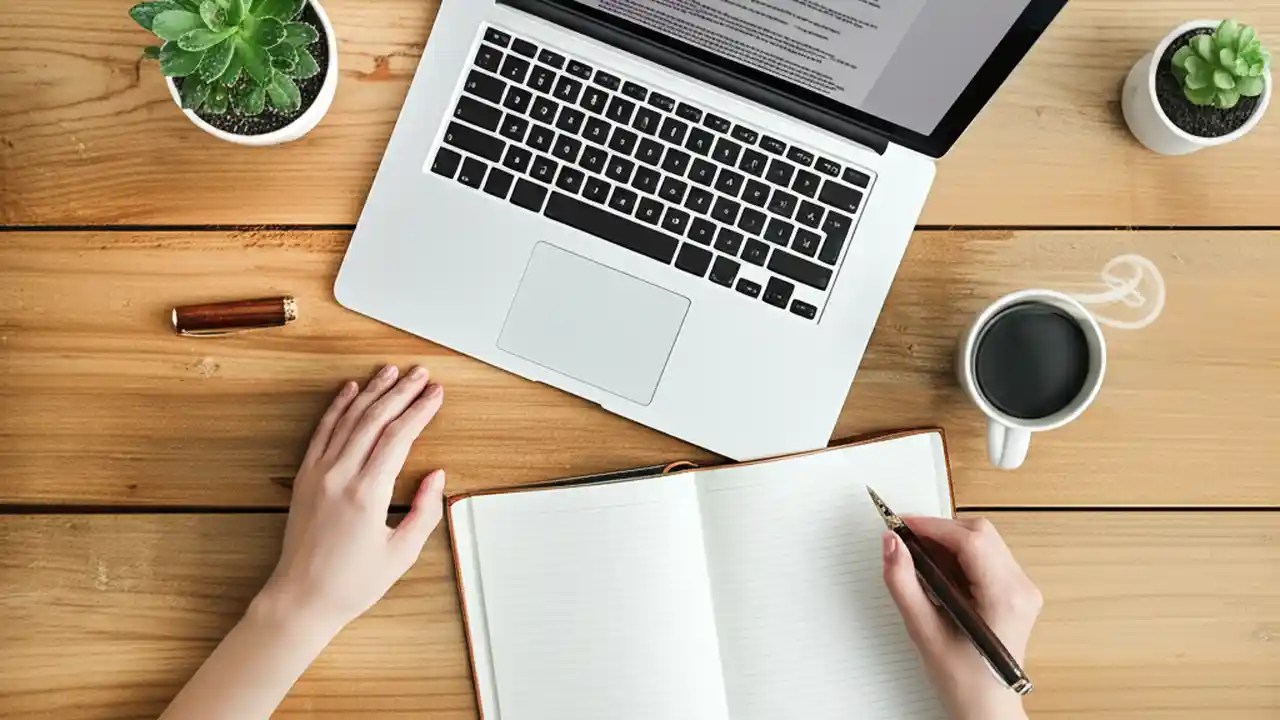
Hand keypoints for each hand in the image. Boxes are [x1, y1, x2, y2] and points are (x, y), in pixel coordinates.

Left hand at [254, 365, 446, 633]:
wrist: (301, 598)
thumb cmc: (351, 583)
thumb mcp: (402, 554)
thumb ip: (425, 511)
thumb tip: (436, 476)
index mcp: (367, 494)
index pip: (399, 436)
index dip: (420, 411)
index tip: (436, 394)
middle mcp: (340, 476)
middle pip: (375, 419)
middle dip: (401, 392)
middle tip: (421, 375)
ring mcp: (318, 474)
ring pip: (349, 419)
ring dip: (372, 392)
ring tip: (391, 372)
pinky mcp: (304, 478)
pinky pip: (322, 432)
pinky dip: (337, 408)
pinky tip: (350, 391)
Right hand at [882, 517, 1041, 719]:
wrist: (986, 706)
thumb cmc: (963, 680)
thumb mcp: (923, 631)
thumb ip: (903, 583)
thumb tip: (891, 544)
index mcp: (1005, 598)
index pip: (970, 540)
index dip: (932, 526)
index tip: (902, 524)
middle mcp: (1021, 588)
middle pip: (980, 533)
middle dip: (939, 532)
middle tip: (907, 543)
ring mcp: (1022, 589)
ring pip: (983, 540)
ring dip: (948, 543)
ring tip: (921, 564)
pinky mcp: (1016, 591)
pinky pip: (987, 556)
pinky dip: (959, 556)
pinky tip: (940, 576)